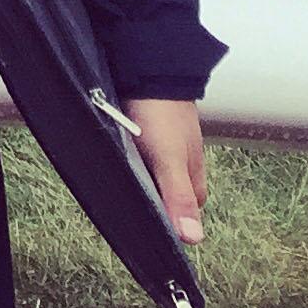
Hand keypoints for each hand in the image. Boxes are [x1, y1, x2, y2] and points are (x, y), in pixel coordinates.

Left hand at [126, 97, 207, 244]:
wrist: (150, 69)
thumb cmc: (162, 113)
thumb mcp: (170, 159)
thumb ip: (178, 196)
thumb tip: (193, 238)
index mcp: (194, 182)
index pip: (181, 217)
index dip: (162, 226)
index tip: (138, 231)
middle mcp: (183, 170)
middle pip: (165, 199)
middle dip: (146, 203)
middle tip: (120, 203)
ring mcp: (168, 154)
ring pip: (152, 180)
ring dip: (135, 182)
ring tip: (114, 184)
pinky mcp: (151, 140)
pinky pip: (141, 161)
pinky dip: (130, 163)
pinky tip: (117, 162)